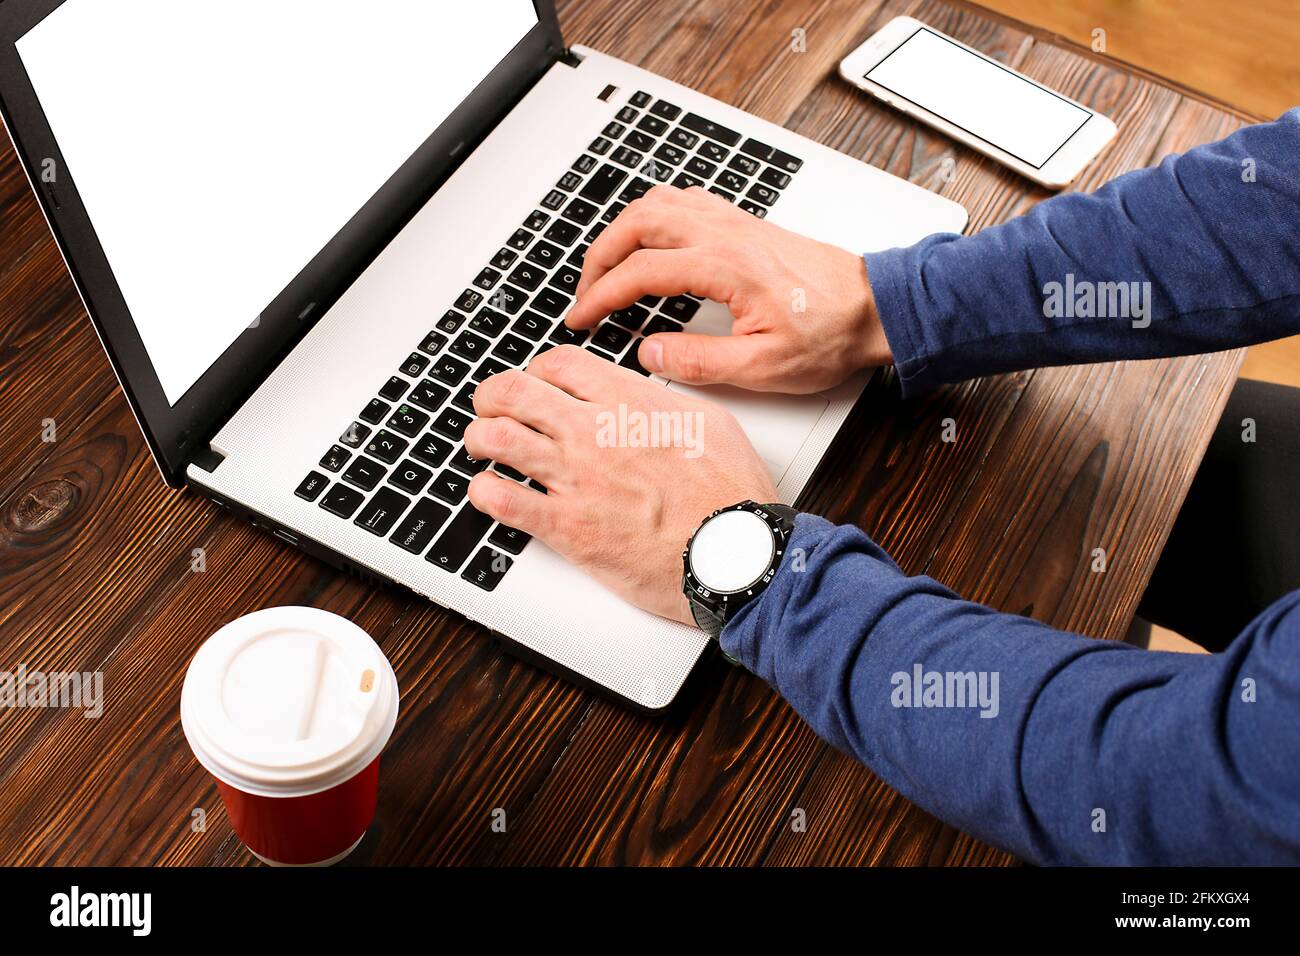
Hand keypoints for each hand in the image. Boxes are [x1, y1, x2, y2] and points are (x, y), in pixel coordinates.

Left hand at [464, 345, 777, 623]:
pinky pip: (502, 501)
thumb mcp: (710, 422)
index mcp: (628, 402)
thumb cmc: (730, 495)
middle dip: (492, 397)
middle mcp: (593, 433)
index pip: (559, 364)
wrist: (732, 550)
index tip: (537, 382)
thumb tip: (648, 393)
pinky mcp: (566, 526)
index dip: (537, 370)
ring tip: (481, 447)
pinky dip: (484, 492)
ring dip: (478, 439)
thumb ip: (667, 402)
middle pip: (513, 392)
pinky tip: (488, 492)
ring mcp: (575, 478)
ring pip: (495, 439)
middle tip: (491, 408)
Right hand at [567, 185, 888, 392]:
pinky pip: (684, 202)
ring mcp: (735, 222)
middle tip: (585, 293)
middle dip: (600, 257)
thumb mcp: (763, 366)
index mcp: (725, 265)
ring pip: (658, 204)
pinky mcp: (745, 223)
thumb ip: (698, 361)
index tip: (582, 318)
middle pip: (638, 224)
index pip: (640, 272)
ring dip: (622, 231)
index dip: (601, 297)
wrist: (875, 308)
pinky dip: (653, 217)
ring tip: (607, 267)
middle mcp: (726, 233)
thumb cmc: (831, 333)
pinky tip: (650, 241)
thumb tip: (650, 353)